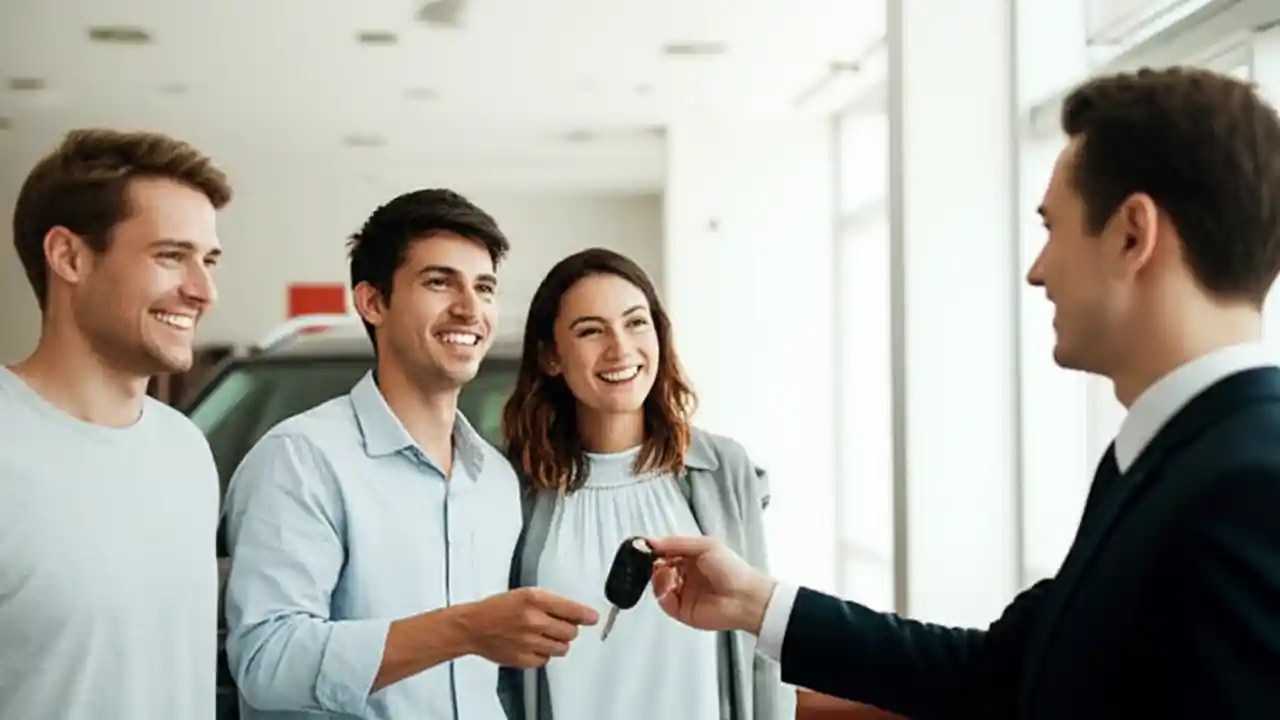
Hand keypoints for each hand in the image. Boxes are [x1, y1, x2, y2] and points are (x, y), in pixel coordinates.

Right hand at [459, 587, 598, 667]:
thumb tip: (575, 613)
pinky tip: (533, 645)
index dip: (586, 615)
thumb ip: (551, 602)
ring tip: (544, 636)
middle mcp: (534, 620)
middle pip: (570, 632)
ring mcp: (529, 641)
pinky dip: (543, 654)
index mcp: (535, 600)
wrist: (473, 626)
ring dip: (558, 642)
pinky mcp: (523, 658)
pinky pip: (546, 660)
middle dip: (568, 629)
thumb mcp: (525, 593)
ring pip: (562, 648)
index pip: (572, 610)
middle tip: (558, 626)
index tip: (592, 618)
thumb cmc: (496, 609)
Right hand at [648, 536, 776, 633]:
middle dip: (653, 564)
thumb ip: (677, 543)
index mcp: (691, 559)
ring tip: (667, 573)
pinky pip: (664, 602)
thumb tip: (652, 541)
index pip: (665, 553)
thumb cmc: (731, 570)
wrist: (744, 598)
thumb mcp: (705, 545)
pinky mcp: (682, 611)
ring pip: (658, 585)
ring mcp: (683, 594)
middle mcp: (685, 576)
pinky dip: (662, 594)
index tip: (644, 547)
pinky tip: (670, 588)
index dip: (655, 550)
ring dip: (658, 578)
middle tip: (653, 560)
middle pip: (658, 569)